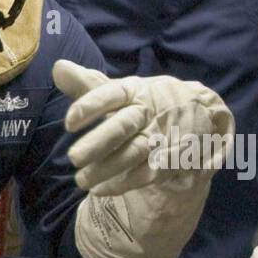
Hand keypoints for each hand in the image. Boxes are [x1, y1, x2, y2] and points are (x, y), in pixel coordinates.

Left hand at [54, 60, 234, 195]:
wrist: (200, 113)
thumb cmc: (147, 102)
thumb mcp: (123, 90)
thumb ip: (89, 84)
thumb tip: (57, 68)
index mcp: (135, 90)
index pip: (112, 94)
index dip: (91, 106)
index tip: (68, 122)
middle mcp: (149, 111)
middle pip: (123, 125)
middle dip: (99, 142)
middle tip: (73, 157)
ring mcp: (162, 135)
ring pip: (133, 152)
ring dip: (107, 168)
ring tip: (81, 180)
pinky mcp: (170, 158)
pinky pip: (146, 173)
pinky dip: (123, 183)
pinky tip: (100, 189)